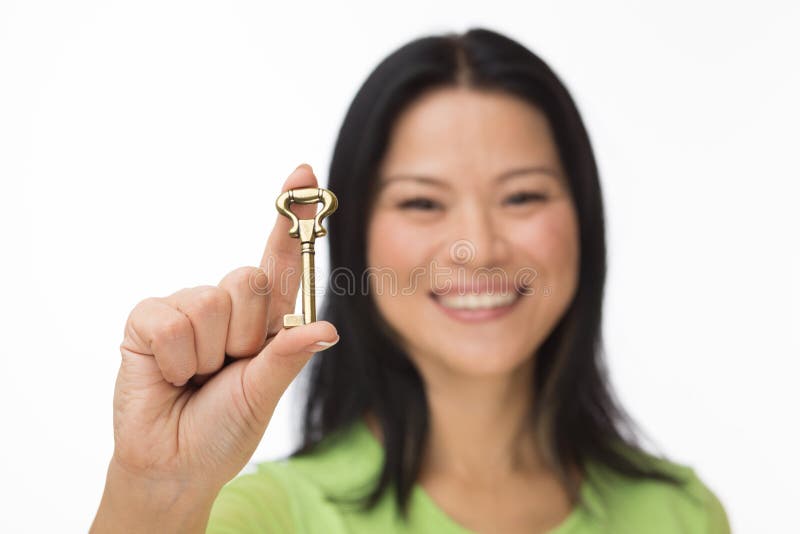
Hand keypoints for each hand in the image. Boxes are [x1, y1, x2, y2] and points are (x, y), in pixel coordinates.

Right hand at [92, 164, 337, 532]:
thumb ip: (290, 355)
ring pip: (211, 304)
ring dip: (207, 354)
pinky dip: (174, 361)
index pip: (279, 260)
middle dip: (243, 337)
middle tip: (226, 368)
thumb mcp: (265, 392)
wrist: (175, 463)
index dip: (292, 219)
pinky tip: (168, 375)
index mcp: (263, 319)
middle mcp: (225, 305)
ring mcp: (185, 308)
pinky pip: (172, 323)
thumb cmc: (225, 428)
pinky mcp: (147, 320)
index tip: (304, 175)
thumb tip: (327, 328)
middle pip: (248, 281)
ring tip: (195, 376)